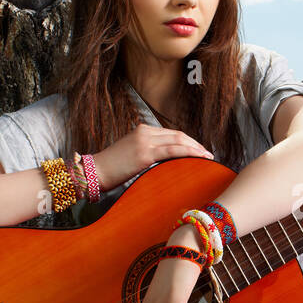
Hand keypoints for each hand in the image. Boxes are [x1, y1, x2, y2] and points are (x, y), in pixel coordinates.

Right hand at [95, 123, 213, 190]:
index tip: (199, 150)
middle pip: (178, 135)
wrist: (94, 171)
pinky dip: (188, 153)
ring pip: (178, 141)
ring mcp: (145, 141)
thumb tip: (167, 162)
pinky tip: (198, 158)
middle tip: (208, 154)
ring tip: (207, 157)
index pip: (172, 133)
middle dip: (196, 144)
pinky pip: (173, 151)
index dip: (188, 141)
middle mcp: (145, 132)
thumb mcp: (132, 155)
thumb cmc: (112, 168)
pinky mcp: (145, 153)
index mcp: (143, 130)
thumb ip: (149, 153)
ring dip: (196, 149)